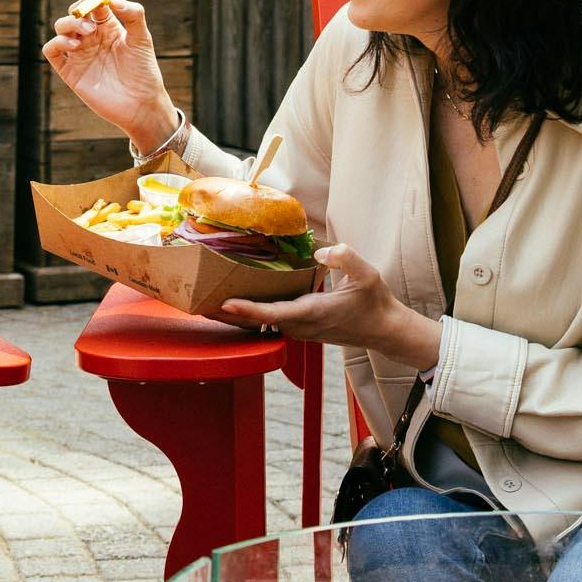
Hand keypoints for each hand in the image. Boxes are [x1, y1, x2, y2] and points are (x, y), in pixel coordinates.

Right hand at [41, 0, 178, 154]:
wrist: (140, 104)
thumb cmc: (144, 72)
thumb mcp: (142, 39)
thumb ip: (133, 15)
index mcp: (108, 27)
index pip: (95, 4)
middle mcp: (91, 38)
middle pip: (75, 13)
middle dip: (80, 9)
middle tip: (91, 19)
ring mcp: (79, 53)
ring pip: (61, 28)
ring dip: (68, 23)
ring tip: (85, 32)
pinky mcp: (69, 71)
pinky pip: (51, 51)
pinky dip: (57, 43)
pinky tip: (74, 46)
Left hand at [219, 242, 441, 366]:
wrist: (384, 329)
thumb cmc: (374, 302)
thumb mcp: (367, 274)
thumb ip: (346, 258)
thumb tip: (321, 251)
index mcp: (312, 312)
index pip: (273, 313)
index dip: (247, 309)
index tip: (224, 303)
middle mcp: (300, 326)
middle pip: (256, 321)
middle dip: (227, 312)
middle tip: (196, 298)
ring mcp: (299, 330)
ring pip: (260, 323)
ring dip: (234, 314)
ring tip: (205, 299)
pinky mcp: (299, 329)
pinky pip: (267, 321)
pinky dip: (249, 313)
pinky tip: (233, 302)